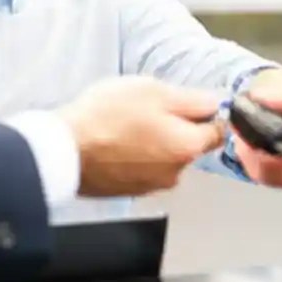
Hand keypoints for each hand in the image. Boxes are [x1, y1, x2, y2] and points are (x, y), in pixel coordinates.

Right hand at [61, 76, 224, 196]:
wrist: (63, 150)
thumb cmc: (107, 117)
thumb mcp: (155, 91)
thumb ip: (193, 99)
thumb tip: (215, 104)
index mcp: (188, 147)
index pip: (218, 131)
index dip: (208, 112)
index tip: (192, 101)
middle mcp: (175, 173)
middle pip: (189, 144)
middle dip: (176, 125)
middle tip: (148, 107)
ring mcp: (150, 185)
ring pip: (164, 156)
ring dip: (154, 140)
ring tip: (126, 122)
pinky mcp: (128, 190)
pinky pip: (142, 167)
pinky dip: (135, 154)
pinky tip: (115, 139)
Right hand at [235, 80, 281, 216]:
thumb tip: (256, 92)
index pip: (276, 116)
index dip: (256, 114)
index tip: (238, 112)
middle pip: (266, 141)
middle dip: (249, 136)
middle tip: (238, 133)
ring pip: (266, 161)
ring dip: (256, 154)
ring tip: (250, 148)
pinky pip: (276, 180)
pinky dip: (267, 169)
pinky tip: (265, 161)